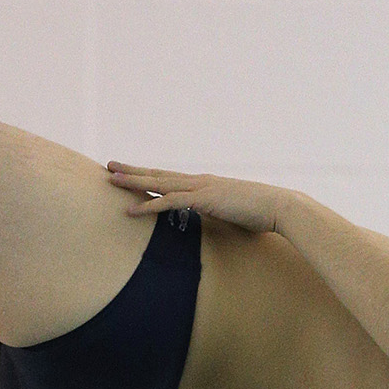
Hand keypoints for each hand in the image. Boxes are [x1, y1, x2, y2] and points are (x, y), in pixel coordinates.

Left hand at [106, 162, 296, 233]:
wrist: (279, 206)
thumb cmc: (261, 213)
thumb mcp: (232, 213)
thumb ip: (217, 214)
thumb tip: (209, 222)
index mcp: (205, 184)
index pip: (170, 177)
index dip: (149, 175)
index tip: (130, 172)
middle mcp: (199, 181)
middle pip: (159, 174)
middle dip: (133, 170)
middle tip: (110, 166)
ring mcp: (201, 188)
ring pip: (159, 183)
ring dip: (133, 182)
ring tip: (110, 179)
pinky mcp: (204, 200)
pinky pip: (170, 202)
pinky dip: (149, 205)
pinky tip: (131, 210)